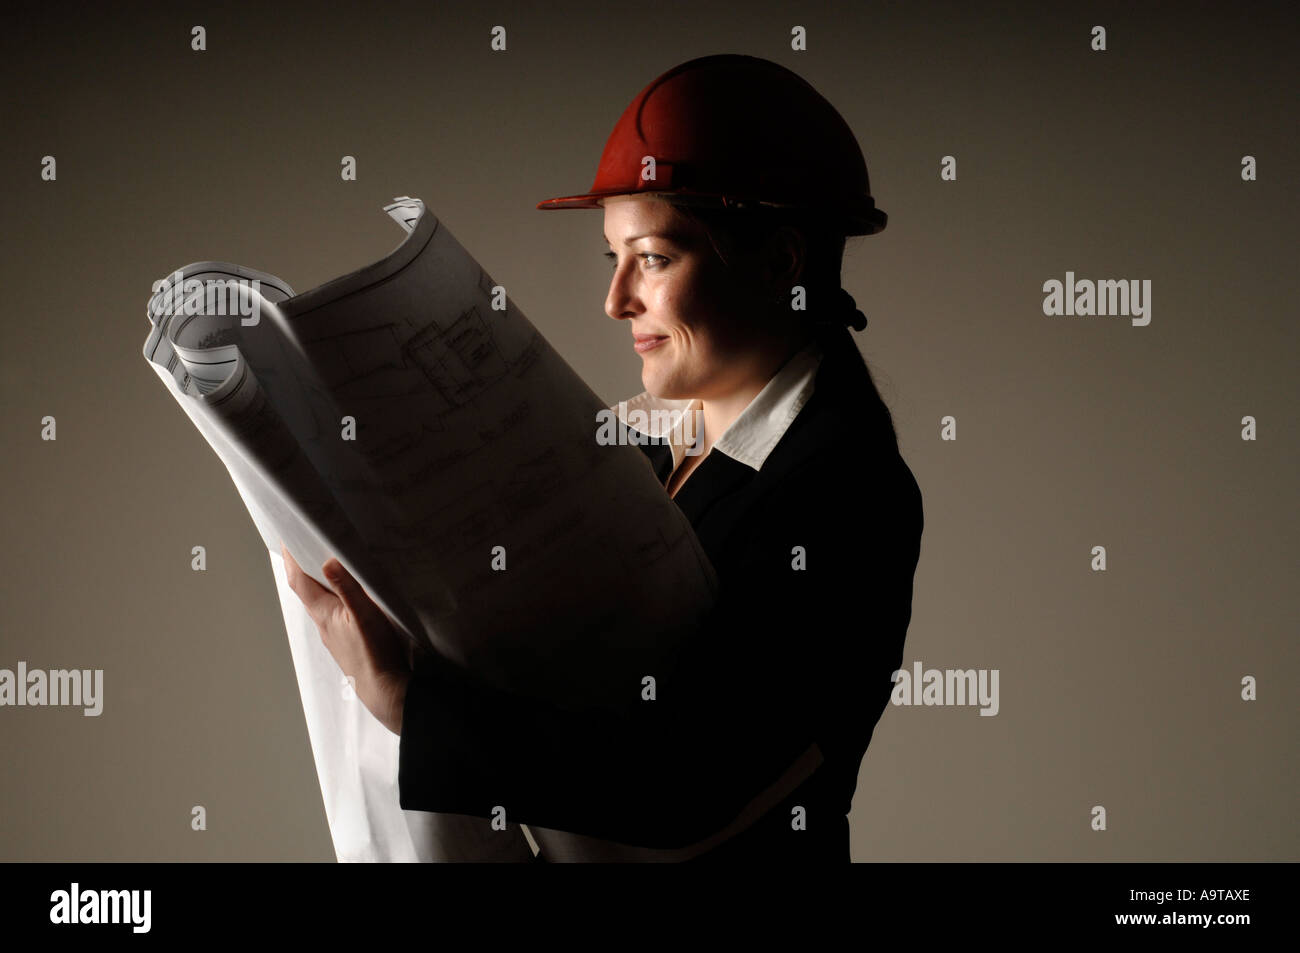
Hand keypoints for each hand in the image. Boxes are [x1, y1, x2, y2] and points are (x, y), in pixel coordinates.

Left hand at [281, 543, 411, 735]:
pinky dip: (334, 599)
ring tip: (324, 566)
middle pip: (307, 590)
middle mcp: (324, 624)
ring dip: (319, 584)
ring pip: (321, 603)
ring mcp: (334, 635)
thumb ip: (347, 587)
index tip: (286, 539)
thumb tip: (328, 562)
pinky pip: (334, 614)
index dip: (291, 558)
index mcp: (323, 614)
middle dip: (303, 568)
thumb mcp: (364, 615)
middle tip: (303, 546)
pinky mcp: (347, 642)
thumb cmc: (375, 654)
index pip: (299, 580)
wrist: (385, 691)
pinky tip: (346, 599)